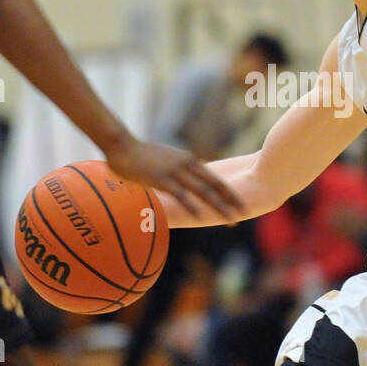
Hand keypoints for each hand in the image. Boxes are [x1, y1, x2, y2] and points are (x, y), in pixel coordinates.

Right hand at [106, 136, 242, 220]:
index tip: (241, 205)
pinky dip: (192, 205)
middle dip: (231, 201)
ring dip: (219, 206)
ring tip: (230, 220)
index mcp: (190, 161)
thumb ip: (182, 168)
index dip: (230, 193)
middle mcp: (187, 165)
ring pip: (202, 191)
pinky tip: (201, 217)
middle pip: (215, 185)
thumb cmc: (143, 155)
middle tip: (244, 214)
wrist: (122, 145)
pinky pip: (180, 194)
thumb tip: (191, 177)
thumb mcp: (169, 159)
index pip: (216, 179)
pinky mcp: (161, 178)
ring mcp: (175, 171)